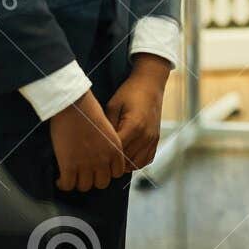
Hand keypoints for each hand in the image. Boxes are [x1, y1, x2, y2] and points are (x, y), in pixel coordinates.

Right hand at [48, 90, 126, 192]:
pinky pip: (68, 185)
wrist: (72, 104)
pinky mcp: (69, 165)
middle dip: (93, 179)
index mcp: (115, 149)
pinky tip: (60, 178)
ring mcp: (86, 164)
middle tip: (83, 174)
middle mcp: (103, 159)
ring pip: (85, 186)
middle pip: (102, 183)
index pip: (117, 173)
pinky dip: (63, 184)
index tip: (98, 169)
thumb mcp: (106, 128)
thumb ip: (106, 144)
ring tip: (71, 176)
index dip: (107, 172)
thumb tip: (99, 153)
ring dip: (78, 182)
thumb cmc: (88, 109)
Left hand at [105, 55, 170, 171]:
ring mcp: (152, 139)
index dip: (103, 157)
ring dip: (123, 164)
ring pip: (136, 164)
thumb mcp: (113, 106)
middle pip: (125, 160)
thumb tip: (98, 144)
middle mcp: (145, 136)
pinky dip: (136, 162)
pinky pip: (146, 160)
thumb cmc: (129, 92)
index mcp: (134, 126)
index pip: (116, 152)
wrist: (150, 84)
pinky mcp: (156, 139)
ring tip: (112, 159)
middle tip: (98, 161)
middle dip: (111, 162)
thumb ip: (107, 126)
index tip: (92, 157)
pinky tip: (126, 156)